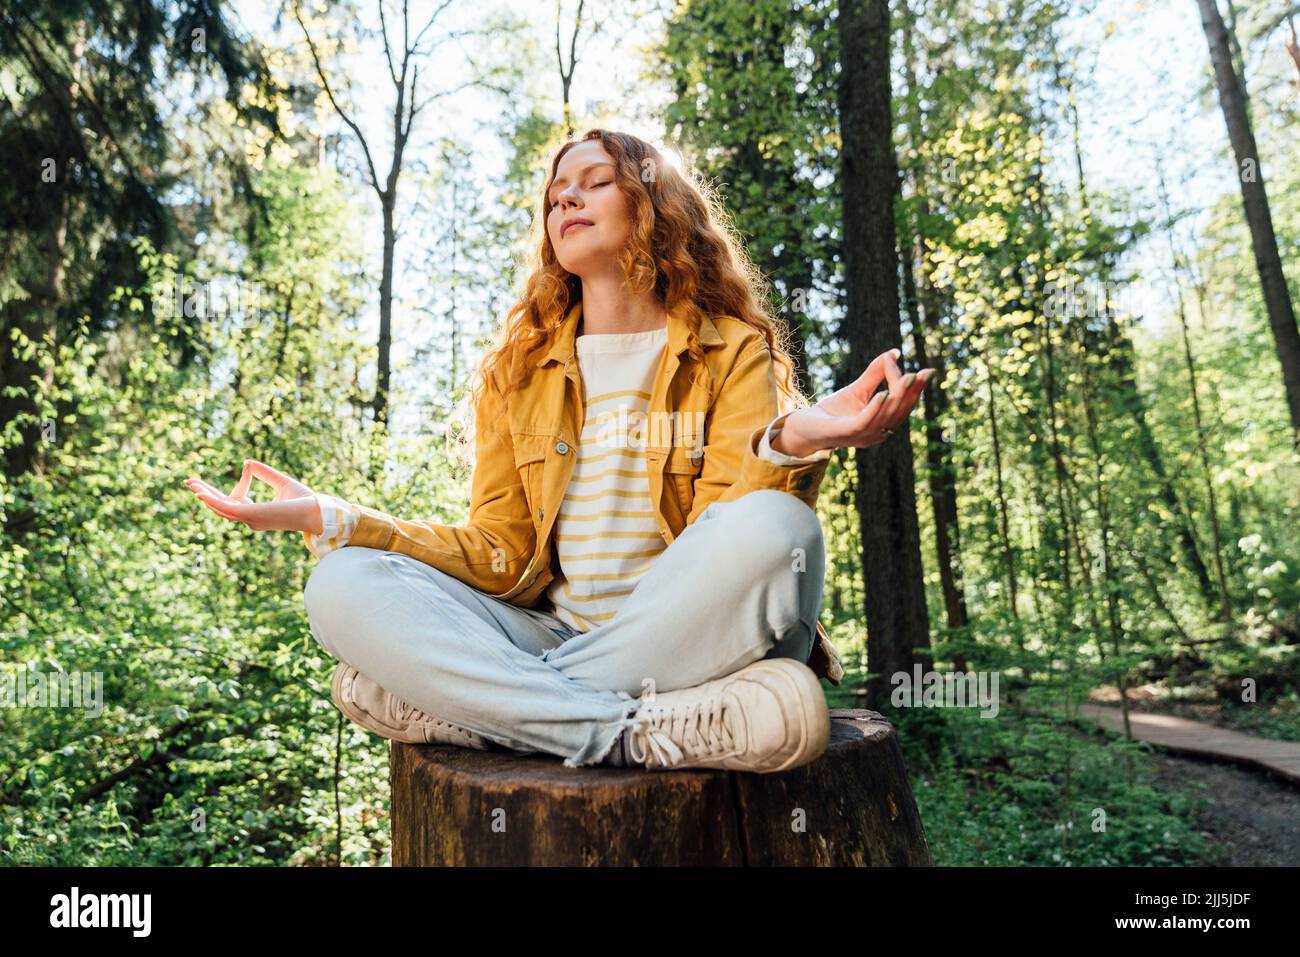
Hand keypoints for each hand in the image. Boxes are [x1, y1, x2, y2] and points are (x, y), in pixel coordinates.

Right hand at [184, 459, 323, 534]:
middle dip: (205, 494)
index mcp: (255, 512)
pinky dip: (213, 500)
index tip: (209, 482)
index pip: (231, 503)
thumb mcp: (280, 481)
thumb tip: (247, 462)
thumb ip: (264, 473)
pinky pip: (227, 507)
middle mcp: (250, 518)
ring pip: (220, 507)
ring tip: (191, 484)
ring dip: (205, 495)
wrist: (316, 509)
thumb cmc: (303, 500)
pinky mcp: (252, 514)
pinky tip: (202, 492)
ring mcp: (250, 518)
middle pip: (221, 506)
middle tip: (189, 482)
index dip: (217, 493)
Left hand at [771, 349, 934, 456]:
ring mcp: (862, 435)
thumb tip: (895, 353)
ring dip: (898, 397)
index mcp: (883, 424)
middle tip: (921, 373)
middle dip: (912, 392)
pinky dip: (875, 408)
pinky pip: (865, 422)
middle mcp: (877, 433)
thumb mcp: (858, 389)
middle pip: (900, 412)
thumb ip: (875, 373)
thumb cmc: (833, 411)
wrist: (804, 427)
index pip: (903, 406)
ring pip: (886, 416)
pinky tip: (882, 393)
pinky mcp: (846, 433)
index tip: (922, 370)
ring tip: (907, 377)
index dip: (914, 389)